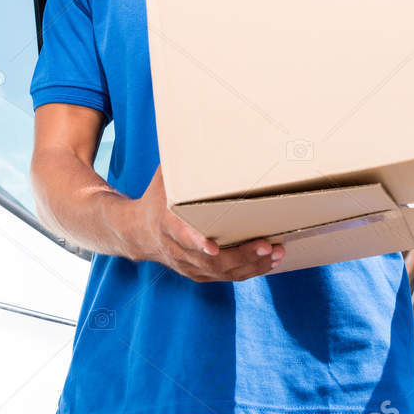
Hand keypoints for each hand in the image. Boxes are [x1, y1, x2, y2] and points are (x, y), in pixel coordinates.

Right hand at [128, 167, 283, 281]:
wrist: (137, 232)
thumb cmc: (156, 197)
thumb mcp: (164, 177)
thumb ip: (183, 163)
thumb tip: (206, 135)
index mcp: (166, 223)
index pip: (181, 235)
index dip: (196, 242)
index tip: (213, 246)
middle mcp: (176, 249)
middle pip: (209, 260)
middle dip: (240, 255)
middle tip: (266, 245)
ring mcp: (187, 265)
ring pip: (220, 272)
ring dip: (250, 265)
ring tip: (275, 253)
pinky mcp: (198, 273)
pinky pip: (225, 277)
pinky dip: (248, 271)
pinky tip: (268, 262)